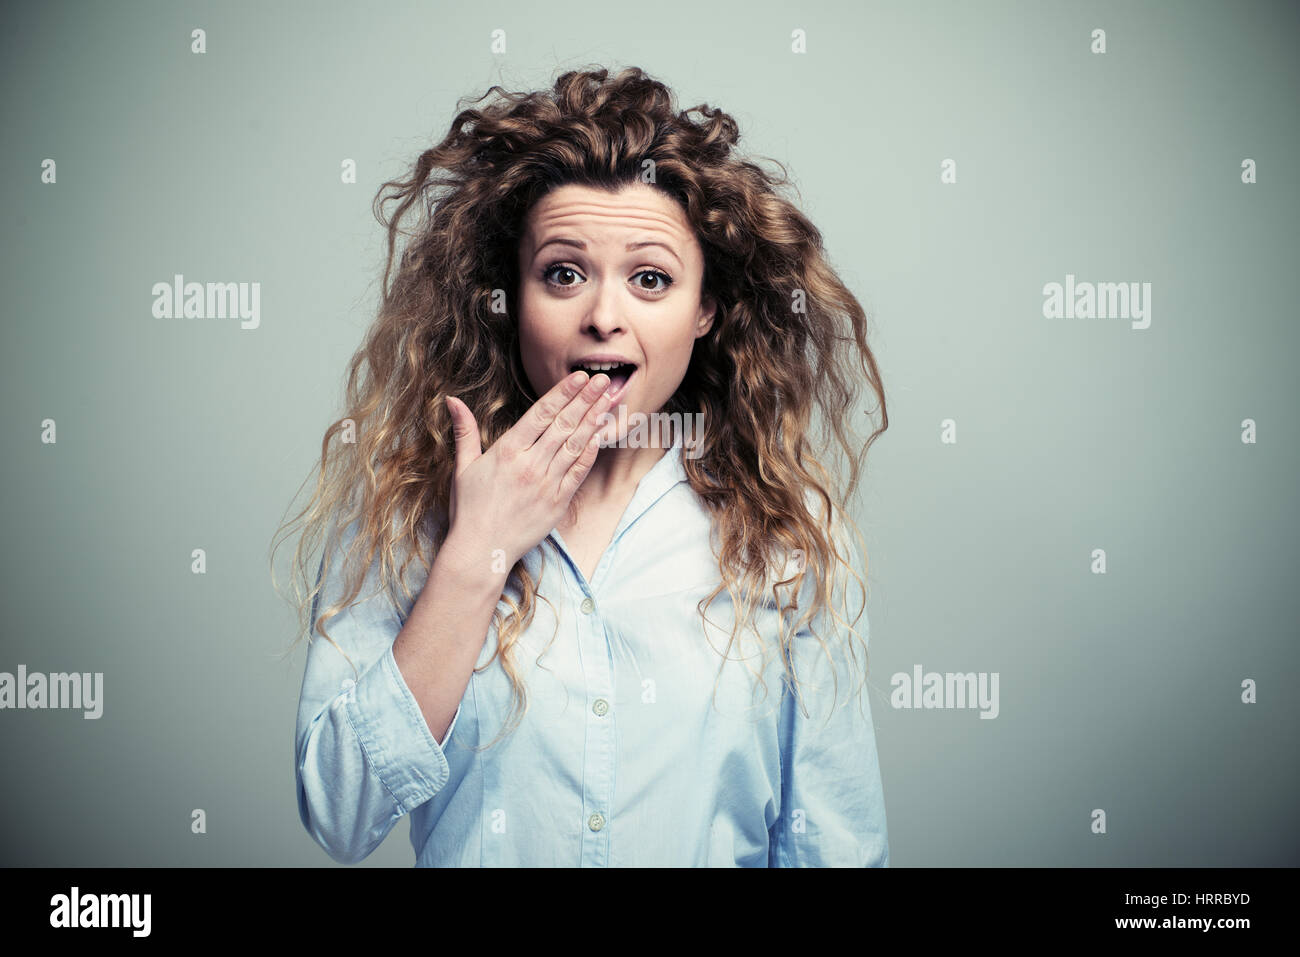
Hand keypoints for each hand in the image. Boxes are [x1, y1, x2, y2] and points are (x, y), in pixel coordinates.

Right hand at [441, 371, 616, 572]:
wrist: (481, 550)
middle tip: (604, 380)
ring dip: (594, 421)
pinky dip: (590, 452)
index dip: (563, 393)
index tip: (579, 377)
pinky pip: (578, 472)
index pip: (541, 414)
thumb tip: (451, 399)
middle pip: (564, 425)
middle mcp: (530, 465)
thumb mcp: (463, 467)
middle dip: (586, 400)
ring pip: (575, 445)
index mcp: (507, 451)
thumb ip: (464, 431)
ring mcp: (547, 484)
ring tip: (609, 401)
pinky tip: (601, 436)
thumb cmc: (470, 509)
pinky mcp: (558, 503)